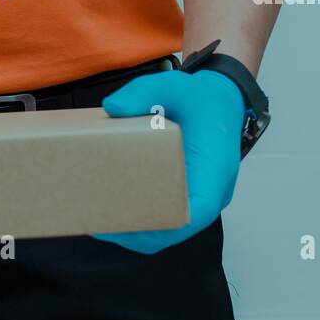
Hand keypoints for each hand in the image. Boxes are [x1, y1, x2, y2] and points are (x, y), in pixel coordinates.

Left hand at [94, 70, 244, 253]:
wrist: (220, 100)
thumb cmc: (200, 98)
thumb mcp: (174, 85)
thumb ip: (143, 91)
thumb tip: (112, 108)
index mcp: (214, 169)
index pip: (198, 211)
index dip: (165, 225)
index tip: (130, 226)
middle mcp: (212, 190)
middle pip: (177, 229)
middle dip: (139, 235)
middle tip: (100, 227)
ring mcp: (201, 196)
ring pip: (171, 230)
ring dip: (138, 234)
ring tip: (100, 226)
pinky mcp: (187, 196)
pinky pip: (167, 219)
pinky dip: (142, 224)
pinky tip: (113, 216)